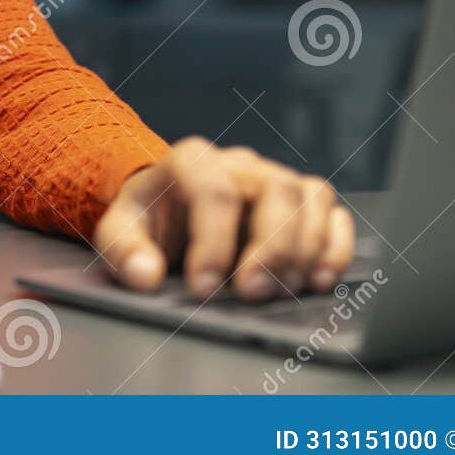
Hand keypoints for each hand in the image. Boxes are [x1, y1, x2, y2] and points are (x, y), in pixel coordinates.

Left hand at [92, 137, 353, 301]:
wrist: (168, 210)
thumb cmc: (149, 221)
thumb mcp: (120, 232)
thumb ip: (125, 252)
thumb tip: (145, 275)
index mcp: (191, 161)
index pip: (213, 191)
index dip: (213, 241)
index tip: (204, 287)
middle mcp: (240, 163)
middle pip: (275, 189)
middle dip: (271, 246)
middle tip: (254, 293)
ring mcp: (274, 177)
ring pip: (308, 196)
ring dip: (305, 247)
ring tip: (288, 289)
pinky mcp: (301, 199)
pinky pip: (331, 211)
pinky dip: (334, 244)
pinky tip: (319, 278)